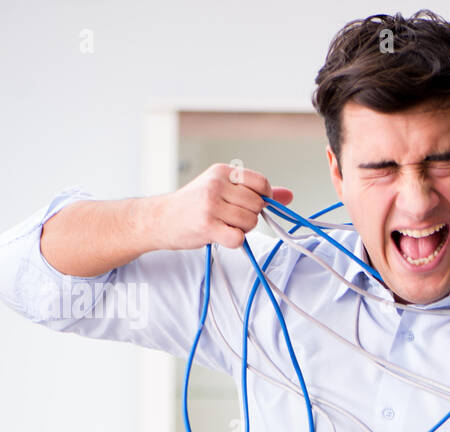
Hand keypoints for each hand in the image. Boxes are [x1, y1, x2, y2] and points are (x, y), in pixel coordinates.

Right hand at [153, 162, 292, 250]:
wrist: (160, 219)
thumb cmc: (194, 205)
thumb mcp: (223, 189)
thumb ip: (256, 191)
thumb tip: (289, 195)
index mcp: (222, 172)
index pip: (261, 183)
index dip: (264, 198)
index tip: (252, 205)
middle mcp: (217, 185)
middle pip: (258, 205)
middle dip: (250, 216)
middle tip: (231, 218)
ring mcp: (211, 205)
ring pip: (250, 222)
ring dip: (241, 229)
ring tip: (223, 225)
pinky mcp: (207, 226)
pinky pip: (239, 238)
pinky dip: (234, 241)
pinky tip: (220, 235)